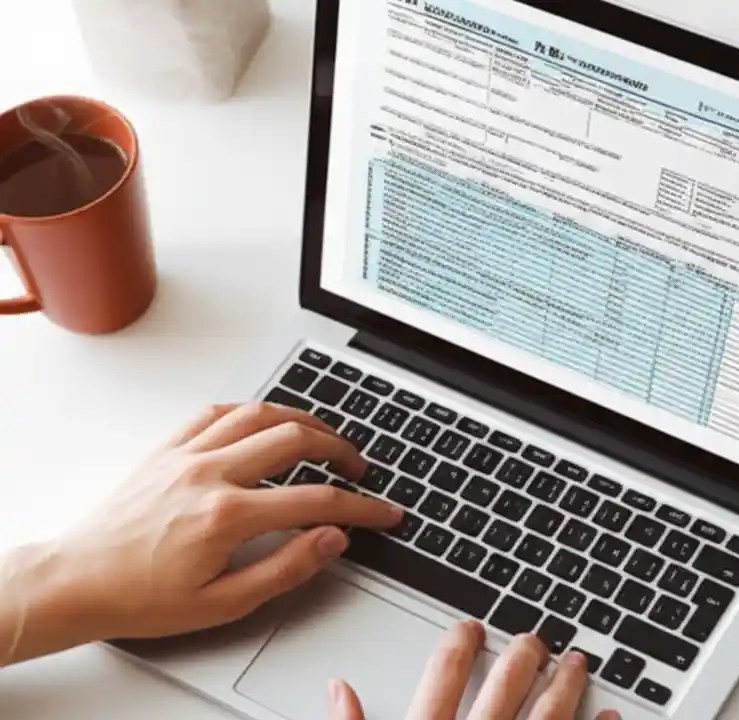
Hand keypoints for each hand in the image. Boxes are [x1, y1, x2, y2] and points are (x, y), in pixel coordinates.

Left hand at [0, 402, 403, 663]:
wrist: (76, 583)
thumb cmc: (140, 598)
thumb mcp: (223, 603)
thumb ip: (286, 568)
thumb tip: (331, 540)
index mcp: (227, 516)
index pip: (316, 500)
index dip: (361, 507)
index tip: (383, 513)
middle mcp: (209, 474)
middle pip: (294, 440)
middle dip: (340, 450)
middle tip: (359, 467)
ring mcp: (186, 455)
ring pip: (259, 414)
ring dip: (303, 420)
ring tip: (325, 436)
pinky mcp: (167, 448)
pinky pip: (217, 412)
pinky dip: (252, 411)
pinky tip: (266, 421)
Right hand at [328, 621, 620, 719]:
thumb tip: (337, 688)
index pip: (442, 678)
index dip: (456, 645)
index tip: (470, 627)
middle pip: (504, 689)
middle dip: (522, 656)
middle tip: (534, 638)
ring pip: (548, 717)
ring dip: (566, 687)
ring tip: (577, 663)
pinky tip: (609, 713)